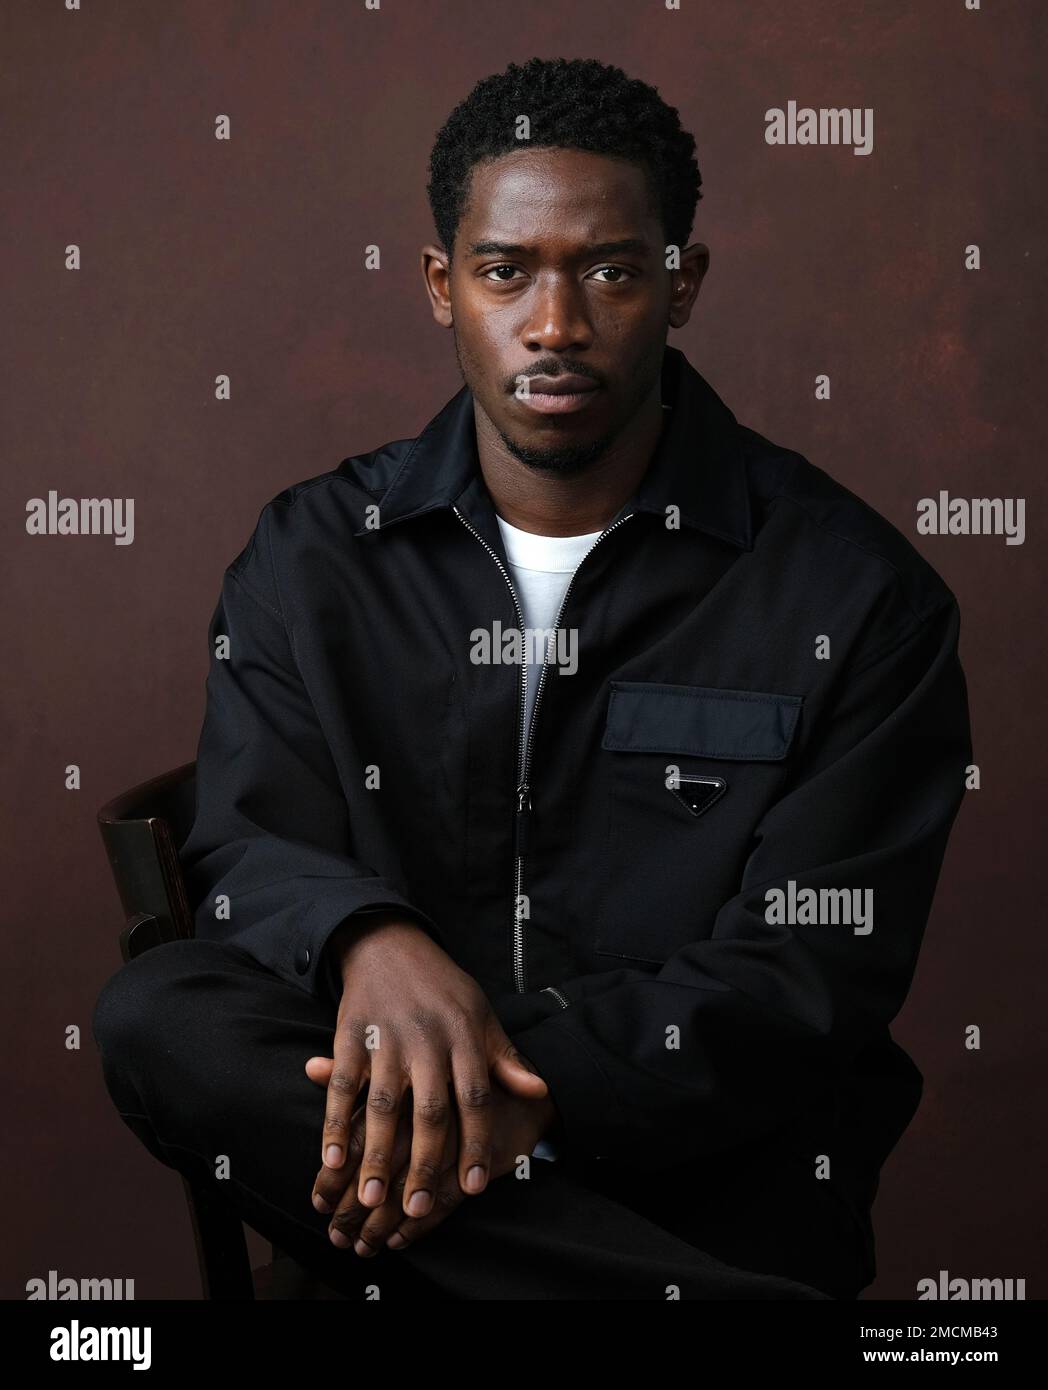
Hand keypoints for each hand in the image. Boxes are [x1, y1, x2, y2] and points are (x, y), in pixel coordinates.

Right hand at [311, 912, 548, 1225]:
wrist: (388, 943)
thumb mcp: (481, 1015)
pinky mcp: (350, 1034)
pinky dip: (334, 1121)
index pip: (476, 1098)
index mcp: (464, 1035)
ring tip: (372, 1196)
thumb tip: (540, 1092)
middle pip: (429, 1109)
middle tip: (418, 1208)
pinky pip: (341, 1084)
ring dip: (376, 1152)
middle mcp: (426, 1039)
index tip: (473, 1187)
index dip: (475, 1143)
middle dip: (426, 1161)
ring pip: (382, 1103)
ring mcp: (386, 1037)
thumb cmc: (442, 989)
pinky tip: (334, 1158)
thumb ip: (505, 1059)